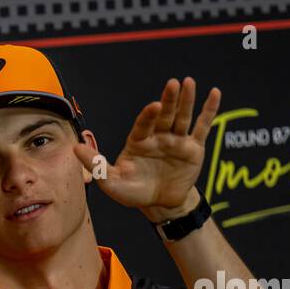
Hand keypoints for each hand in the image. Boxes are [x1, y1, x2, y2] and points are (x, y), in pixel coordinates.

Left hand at [74, 76, 219, 219]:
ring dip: (187, 100)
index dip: (149, 115)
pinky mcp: (193, 148)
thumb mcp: (112, 182)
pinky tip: (215, 93)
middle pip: (165, 116)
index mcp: (138, 141)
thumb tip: (74, 148)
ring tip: (189, 83)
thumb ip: (95, 164)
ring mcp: (176, 140)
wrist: (160, 205)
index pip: (144, 125)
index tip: (155, 106)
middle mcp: (158, 136)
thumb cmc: (134, 192)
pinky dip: (209, 111)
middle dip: (169, 100)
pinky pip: (202, 127)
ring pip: (183, 117)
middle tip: (173, 84)